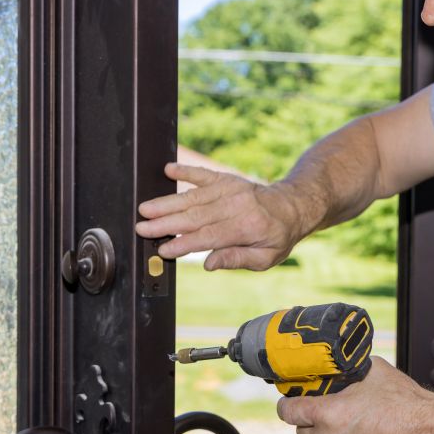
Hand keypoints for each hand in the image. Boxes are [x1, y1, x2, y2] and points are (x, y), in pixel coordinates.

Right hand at [135, 163, 306, 270]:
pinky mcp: (226, 179)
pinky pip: (203, 174)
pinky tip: (168, 169)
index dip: (183, 245)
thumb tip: (208, 264)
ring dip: (167, 202)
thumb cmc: (276, 237)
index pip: (208, 237)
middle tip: (141, 228)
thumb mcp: (265, 258)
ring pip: (193, 196)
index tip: (162, 250)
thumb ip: (236, 259)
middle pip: (195, 216)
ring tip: (145, 208)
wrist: (291, 207)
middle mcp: (236, 205)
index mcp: (246, 227)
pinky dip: (185, 170)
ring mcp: (230, 189)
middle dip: (165, 223)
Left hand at [277, 357, 433, 433]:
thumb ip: (347, 373)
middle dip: (312, 424)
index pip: (288, 412)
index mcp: (328, 414)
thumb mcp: (372, 371)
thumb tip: (337, 367)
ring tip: (351, 432)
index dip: (288, 405)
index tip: (291, 404)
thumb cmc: (406, 402)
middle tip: (328, 416)